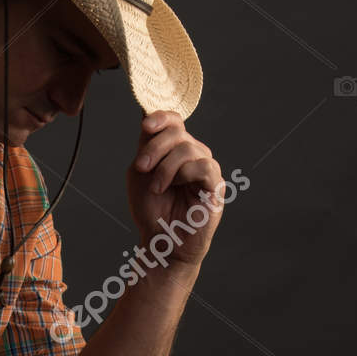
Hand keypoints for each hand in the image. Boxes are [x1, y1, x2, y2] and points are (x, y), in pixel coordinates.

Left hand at [127, 111, 225, 268]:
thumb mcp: (140, 173)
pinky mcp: (216, 186)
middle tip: (141, 168)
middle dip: (154, 148)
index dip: (161, 117)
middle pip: (178, 133)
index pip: (175, 121)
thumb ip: (145, 145)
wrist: (161, 241)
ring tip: (157, 187)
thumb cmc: (152, 210)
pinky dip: (184, 174)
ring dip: (165, 167)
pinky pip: (204, 166)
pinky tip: (174, 187)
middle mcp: (195, 156)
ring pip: (188, 149)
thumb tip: (147, 114)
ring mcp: (207, 169)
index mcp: (176, 151)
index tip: (145, 126)